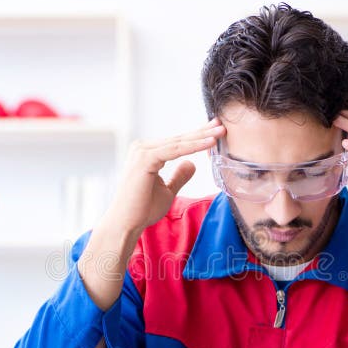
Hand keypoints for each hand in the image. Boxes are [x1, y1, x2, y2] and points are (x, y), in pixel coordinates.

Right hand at [103, 118, 225, 235]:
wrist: (126, 223)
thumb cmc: (142, 209)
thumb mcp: (167, 190)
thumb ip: (178, 176)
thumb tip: (192, 163)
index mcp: (147, 153)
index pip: (177, 143)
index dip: (198, 136)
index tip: (216, 130)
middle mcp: (143, 148)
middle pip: (179, 139)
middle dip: (202, 131)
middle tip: (222, 123)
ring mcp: (142, 151)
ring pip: (179, 142)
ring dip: (201, 136)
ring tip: (221, 131)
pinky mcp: (145, 158)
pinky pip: (175, 150)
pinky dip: (194, 146)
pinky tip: (210, 142)